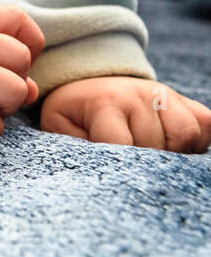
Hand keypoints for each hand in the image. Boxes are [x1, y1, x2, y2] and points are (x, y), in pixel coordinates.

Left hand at [39, 77, 210, 152]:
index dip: (119, 164)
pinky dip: (196, 142)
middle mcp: (139, 95)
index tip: (112, 173)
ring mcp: (165, 95)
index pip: (121, 143)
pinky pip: (206, 126)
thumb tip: (95, 168)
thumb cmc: (76, 115)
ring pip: (186, 135)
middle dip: (144, 162)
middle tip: (129, 162)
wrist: (93, 84)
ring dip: (174, 153)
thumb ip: (74, 146)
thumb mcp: (60, 126)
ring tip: (151, 153)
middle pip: (157, 145)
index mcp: (105, 102)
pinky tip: (173, 145)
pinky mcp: (185, 101)